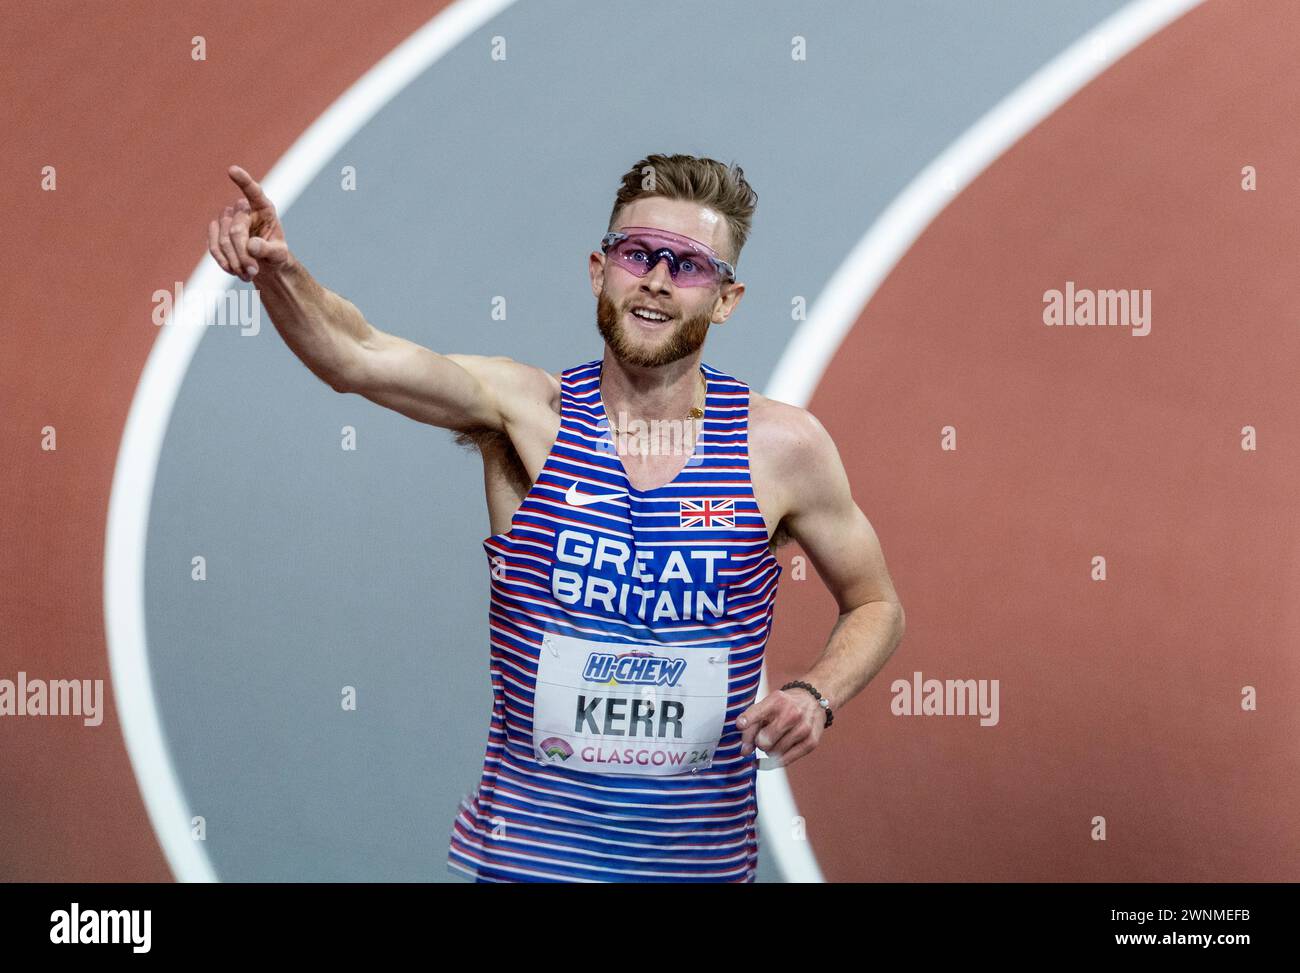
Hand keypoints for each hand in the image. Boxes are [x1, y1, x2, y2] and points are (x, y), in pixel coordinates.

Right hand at [207, 165, 292, 281]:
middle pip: (235, 231)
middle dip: (243, 255)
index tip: (232, 169)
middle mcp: (243, 209)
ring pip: (222, 241)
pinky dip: (223, 261)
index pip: (253, 192)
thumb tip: (251, 246)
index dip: (243, 181)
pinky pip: (213, 246)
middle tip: (253, 272)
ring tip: (247, 274)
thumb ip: (269, 250)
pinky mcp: (215, 231)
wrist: (263, 264)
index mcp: (263, 208)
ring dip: (234, 261)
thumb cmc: (275, 254)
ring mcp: (227, 218)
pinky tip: (233, 270)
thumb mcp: (279, 255)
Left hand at [736, 688, 825, 769]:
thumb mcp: (767, 706)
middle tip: (763, 736)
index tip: (740, 725)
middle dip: (758, 742)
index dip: (747, 720)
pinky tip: (772, 757)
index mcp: (777, 700)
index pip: (758, 712)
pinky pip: (785, 761)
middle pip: (764, 740)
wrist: (813, 700)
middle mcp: (792, 713)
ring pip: (773, 753)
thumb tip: (744, 751)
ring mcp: (803, 728)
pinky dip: (774, 761)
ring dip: (769, 750)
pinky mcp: (811, 742)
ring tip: (775, 739)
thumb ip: (752, 725)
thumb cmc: (784, 706)